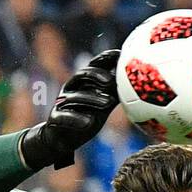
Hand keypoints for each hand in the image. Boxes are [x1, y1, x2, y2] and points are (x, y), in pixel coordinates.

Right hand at [19, 49, 119, 170]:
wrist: (63, 137)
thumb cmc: (87, 117)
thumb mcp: (103, 104)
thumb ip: (114, 92)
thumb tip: (137, 81)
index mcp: (83, 82)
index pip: (94, 65)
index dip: (105, 58)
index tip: (119, 54)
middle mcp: (71, 88)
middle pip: (82, 75)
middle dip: (96, 75)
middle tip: (110, 81)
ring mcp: (62, 102)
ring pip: (76, 96)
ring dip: (93, 98)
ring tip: (109, 103)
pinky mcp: (55, 117)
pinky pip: (64, 116)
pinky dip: (76, 118)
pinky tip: (90, 122)